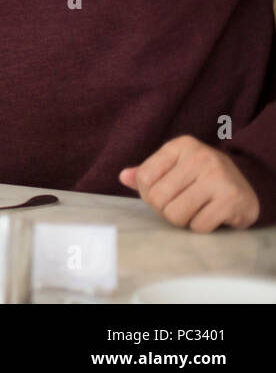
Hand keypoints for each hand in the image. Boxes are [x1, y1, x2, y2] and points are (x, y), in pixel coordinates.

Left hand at [120, 135, 259, 231]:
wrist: (248, 187)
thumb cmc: (202, 178)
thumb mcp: (174, 168)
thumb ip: (147, 173)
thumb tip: (123, 177)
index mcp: (180, 145)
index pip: (144, 178)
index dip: (149, 194)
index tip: (166, 194)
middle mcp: (200, 156)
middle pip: (158, 198)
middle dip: (165, 210)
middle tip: (182, 205)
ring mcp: (217, 176)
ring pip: (175, 214)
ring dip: (183, 220)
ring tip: (196, 210)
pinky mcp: (231, 199)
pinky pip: (198, 226)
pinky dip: (201, 227)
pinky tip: (211, 216)